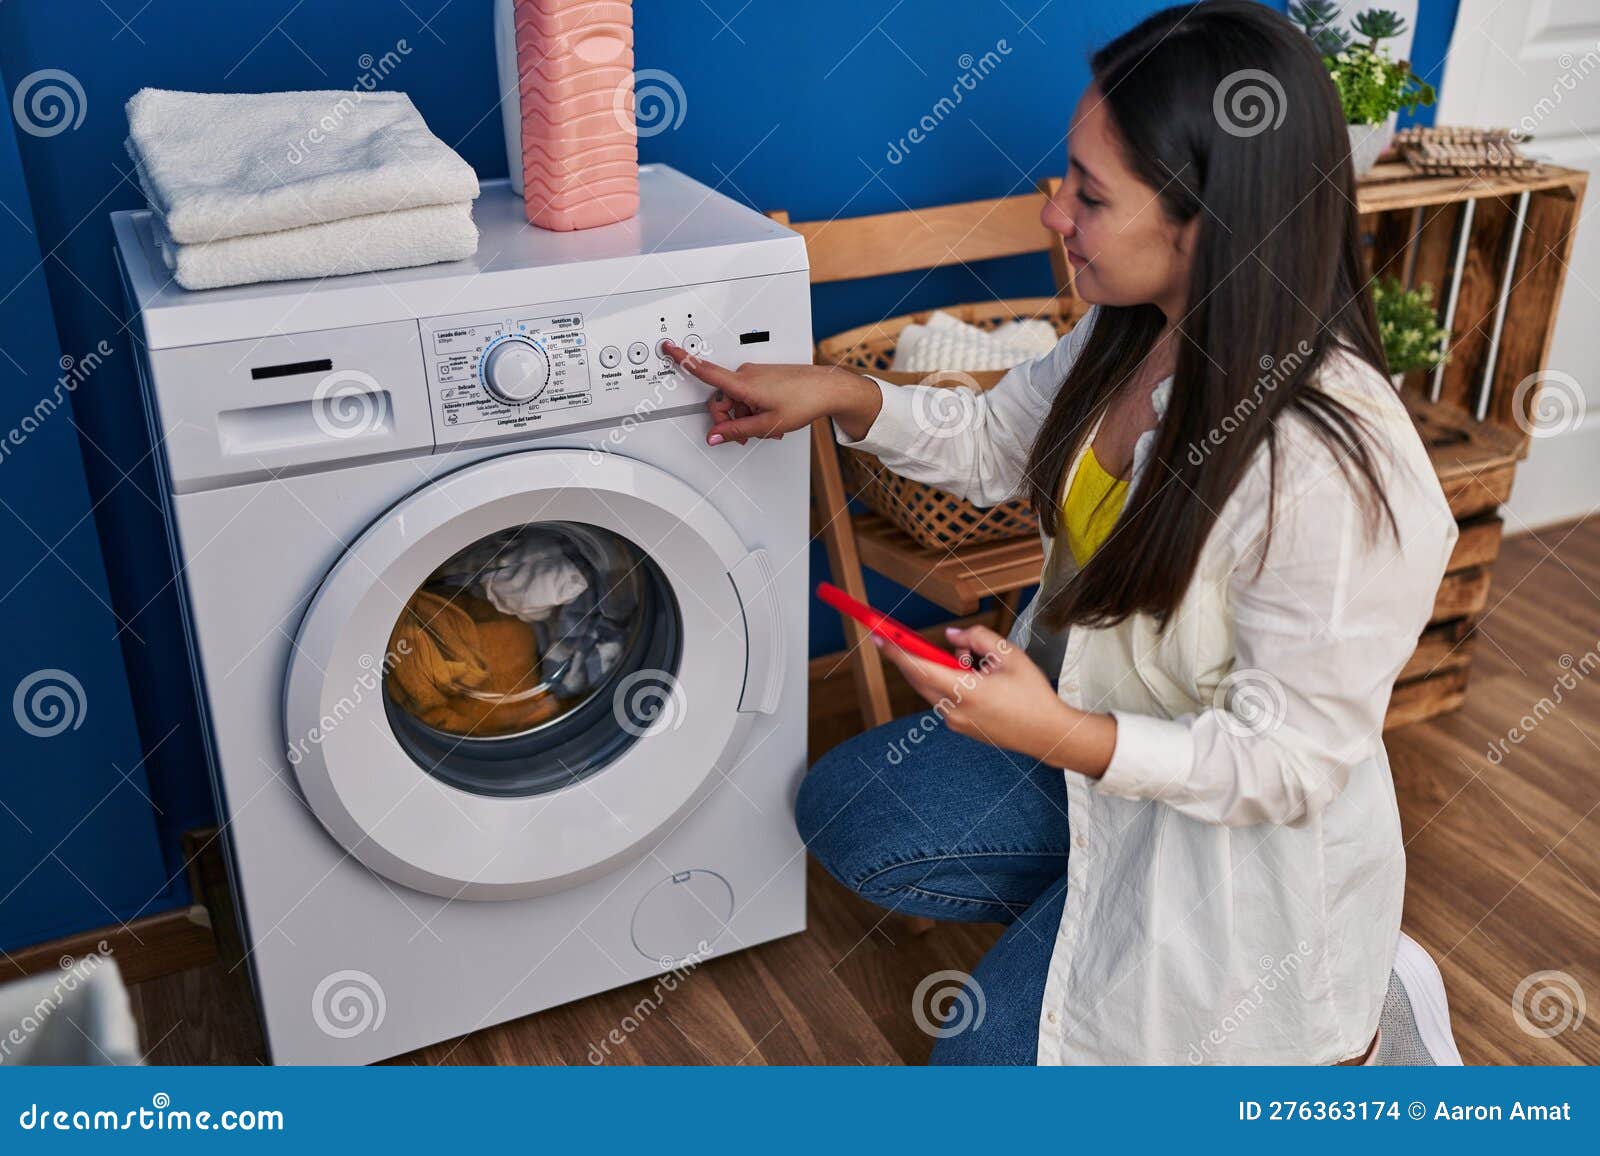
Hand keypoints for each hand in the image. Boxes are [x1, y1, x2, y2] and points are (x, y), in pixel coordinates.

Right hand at [660, 340, 881, 445]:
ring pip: (736, 399)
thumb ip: (737, 431)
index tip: (667, 348)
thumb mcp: (767, 425)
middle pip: (721, 398)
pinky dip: (753, 408)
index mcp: (743, 384)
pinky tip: (769, 418)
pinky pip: (748, 394)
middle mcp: (747, 374)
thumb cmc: (804, 401)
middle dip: (728, 418)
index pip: (705, 371)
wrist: (828, 388)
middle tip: (744, 435)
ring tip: (766, 428)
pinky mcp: (764, 375)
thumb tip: (715, 436)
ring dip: (744, 416)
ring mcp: (756, 373)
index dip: (683, 359)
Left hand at [872, 622, 1115, 775]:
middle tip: (896, 636)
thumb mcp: (1010, 655)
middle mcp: (954, 710)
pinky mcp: (960, 728)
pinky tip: (977, 677)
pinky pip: (944, 699)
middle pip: (919, 678)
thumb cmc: (1032, 695)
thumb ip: (978, 638)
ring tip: (975, 662)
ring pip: (933, 687)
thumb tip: (953, 636)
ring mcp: (955, 722)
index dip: (896, 651)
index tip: (878, 636)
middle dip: (911, 655)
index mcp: (966, 692)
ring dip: (940, 669)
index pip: (920, 669)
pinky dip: (950, 682)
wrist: (1048, 734)